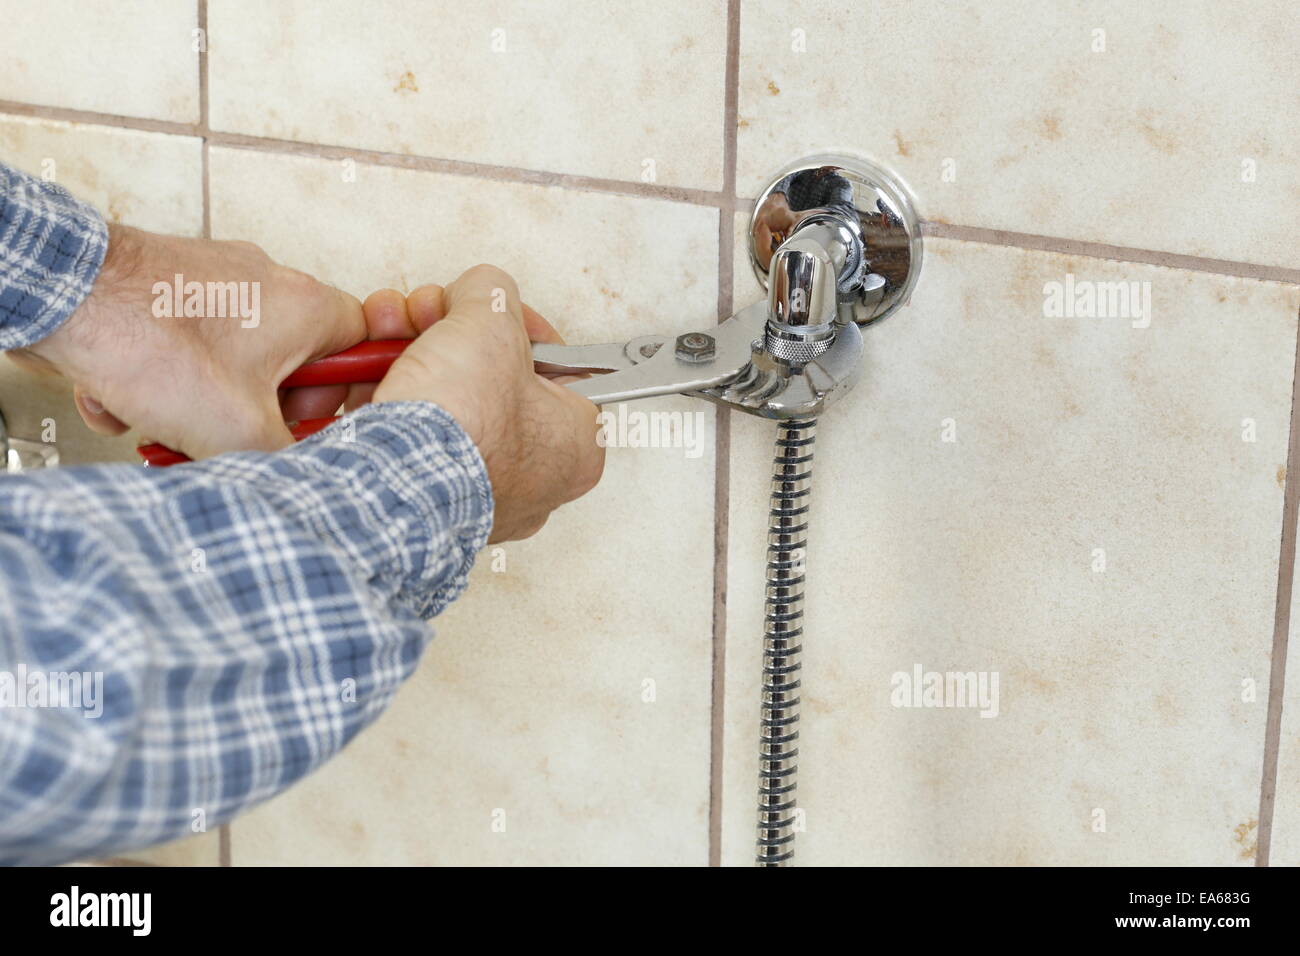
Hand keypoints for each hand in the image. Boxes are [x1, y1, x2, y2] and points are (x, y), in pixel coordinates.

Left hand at [12, 223, 369, 458]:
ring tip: (167, 424)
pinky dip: (156, 384)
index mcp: (304, 306)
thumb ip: (290, 457)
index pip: (363, 346)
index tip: (323, 421)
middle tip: (239, 433)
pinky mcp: (165, 290)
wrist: (58, 295)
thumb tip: (304, 473)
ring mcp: (212, 282)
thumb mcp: (240, 431)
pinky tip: (127, 402)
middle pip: (290, 365)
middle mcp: (264, 283)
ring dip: (200, 406)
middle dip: (259, 411)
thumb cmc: (148, 339)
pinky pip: (182, 351)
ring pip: (231, 365)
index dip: (346, 394)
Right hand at [372, 265, 604, 542]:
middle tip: (428, 317)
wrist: (395, 480)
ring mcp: (484, 500)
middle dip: (453, 340)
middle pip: (496, 383)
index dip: (512, 322)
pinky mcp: (431, 507)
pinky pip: (416, 445)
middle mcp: (539, 483)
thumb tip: (480, 289)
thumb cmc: (464, 420)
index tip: (484, 307)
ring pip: (452, 412)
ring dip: (416, 364)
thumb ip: (491, 292)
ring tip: (390, 338)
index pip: (557, 363)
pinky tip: (371, 381)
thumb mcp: (490, 318)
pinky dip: (394, 409)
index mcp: (577, 444)